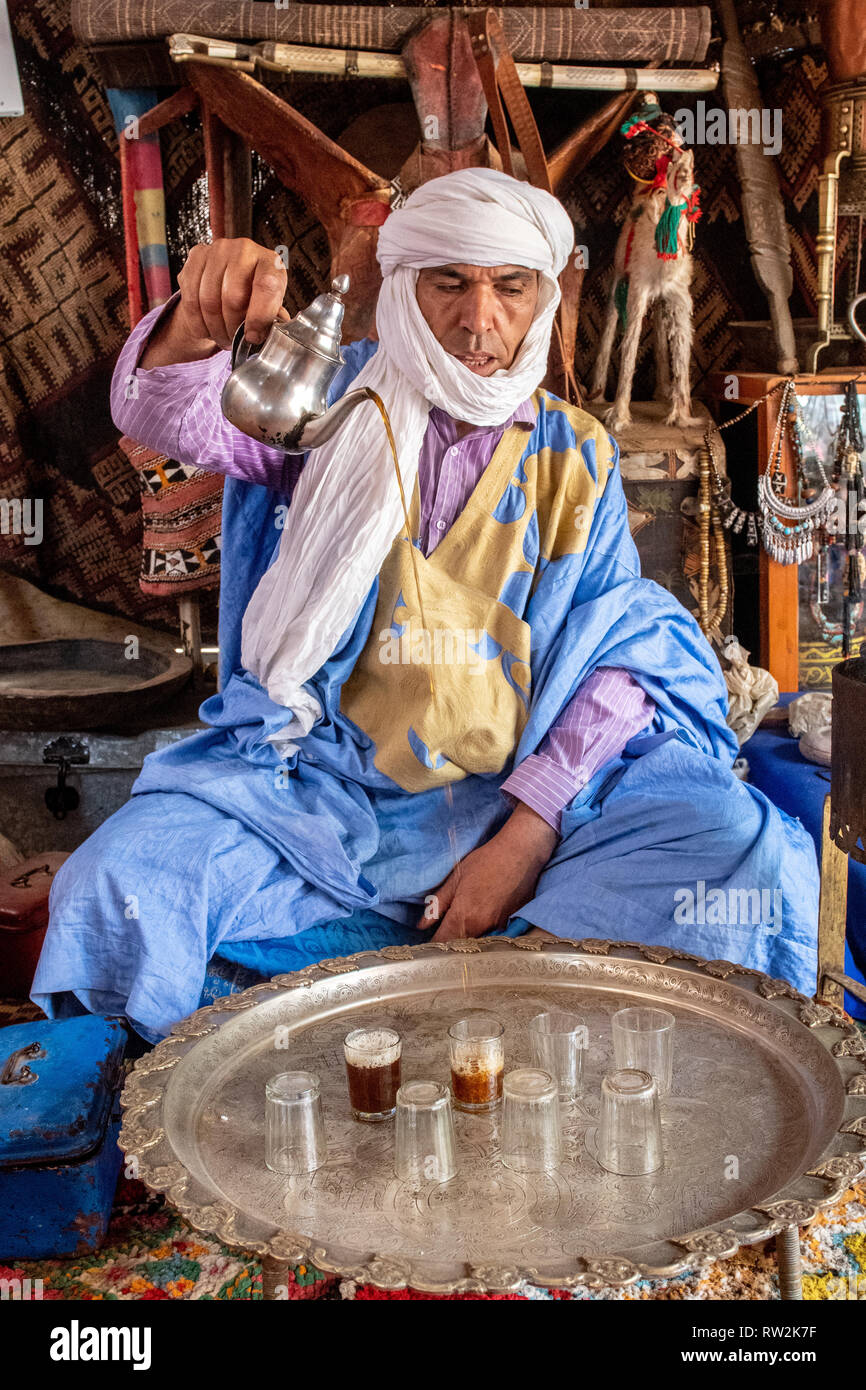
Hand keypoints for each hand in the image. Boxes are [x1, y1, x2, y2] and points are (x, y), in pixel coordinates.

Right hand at [141, 238, 288, 366]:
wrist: (228, 279)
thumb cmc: (254, 296)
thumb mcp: (270, 308)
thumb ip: (270, 320)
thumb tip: (264, 335)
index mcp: (270, 262)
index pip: (266, 286)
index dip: (258, 317)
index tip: (252, 337)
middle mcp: (244, 250)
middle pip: (233, 297)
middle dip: (232, 327)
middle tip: (234, 339)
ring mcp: (218, 250)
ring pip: (209, 301)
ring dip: (214, 327)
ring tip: (221, 335)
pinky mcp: (196, 256)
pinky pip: (190, 299)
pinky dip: (197, 322)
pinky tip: (206, 327)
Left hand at [419, 803, 557, 941]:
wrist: (521, 852)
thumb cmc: (486, 860)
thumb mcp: (456, 878)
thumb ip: (438, 904)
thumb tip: (422, 925)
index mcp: (464, 915)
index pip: (444, 942)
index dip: (435, 945)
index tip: (431, 942)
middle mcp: (483, 926)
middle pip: (462, 946)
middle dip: (452, 944)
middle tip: (446, 934)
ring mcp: (501, 926)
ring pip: (480, 942)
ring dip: (471, 939)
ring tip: (467, 926)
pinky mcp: (515, 923)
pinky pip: (497, 935)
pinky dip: (489, 932)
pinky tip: (486, 918)